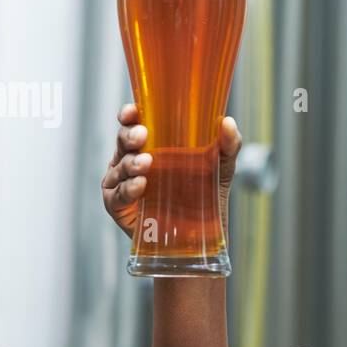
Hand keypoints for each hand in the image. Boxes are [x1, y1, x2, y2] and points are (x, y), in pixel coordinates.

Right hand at [101, 104, 242, 240]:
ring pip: (118, 167)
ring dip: (131, 163)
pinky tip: (140, 185)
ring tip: (147, 163)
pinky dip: (128, 188)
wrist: (202, 235)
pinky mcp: (118, 205)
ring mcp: (121, 182)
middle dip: (129, 136)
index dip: (129, 114)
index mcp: (150, 143)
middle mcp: (131, 159)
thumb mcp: (221, 166)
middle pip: (122, 141)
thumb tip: (228, 121)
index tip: (134, 111)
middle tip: (142, 136)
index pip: (133, 123)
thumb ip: (228, 144)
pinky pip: (118, 195)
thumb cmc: (206, 193)